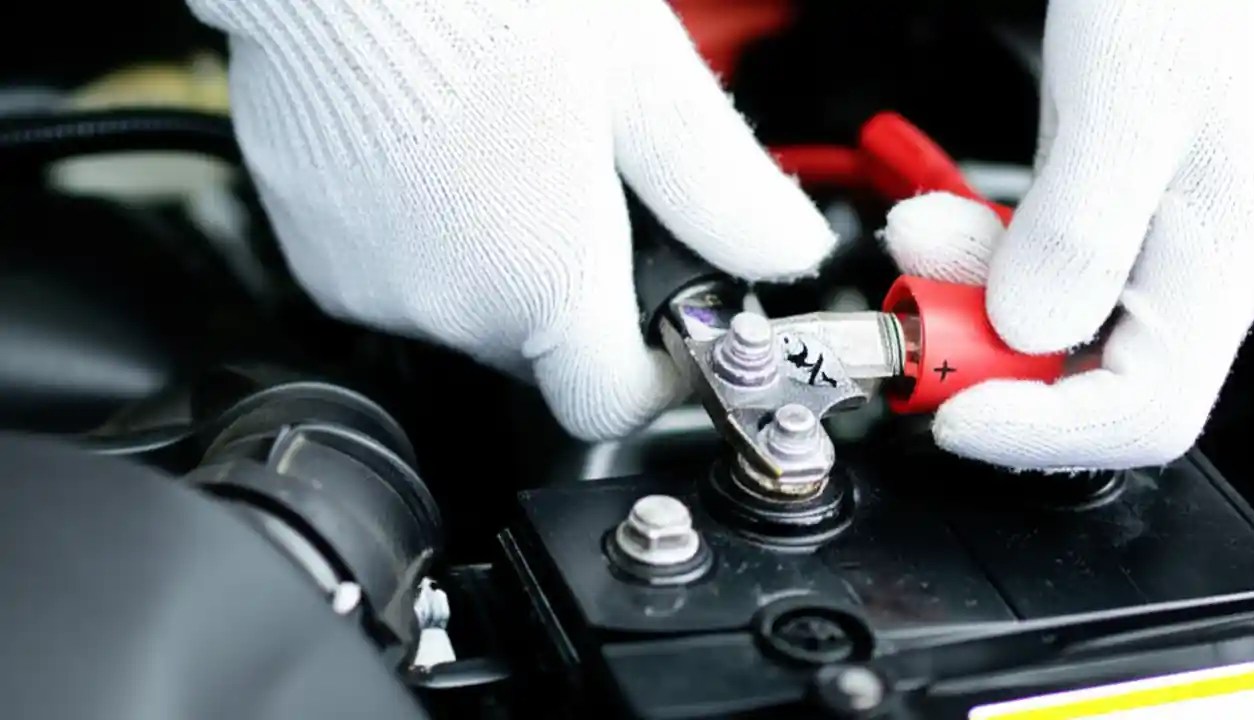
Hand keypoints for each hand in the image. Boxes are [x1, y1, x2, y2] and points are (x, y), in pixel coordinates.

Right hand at [185, 0, 834, 439]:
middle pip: (545, 354)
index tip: (669, 323)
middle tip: (592, 198)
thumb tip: (785, 252)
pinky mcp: (316, 257)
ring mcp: (372, 286)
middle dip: (581, 298)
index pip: (612, 405)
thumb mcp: (639, 76)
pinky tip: (437, 155)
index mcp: (541, 278)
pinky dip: (431, 239)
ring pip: (471, 312)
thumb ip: (719, 186)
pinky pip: (400, 278)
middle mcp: (447, 307)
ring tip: (506, 154)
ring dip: (504, 262)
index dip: (655, 373)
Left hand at [882, 0, 1253, 471]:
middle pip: (1088, 377)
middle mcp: (1201, 271)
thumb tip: (1023, 335)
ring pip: (1054, 320)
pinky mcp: (1122, 216)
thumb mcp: (1124, 105)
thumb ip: (1076, 233)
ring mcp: (1161, 247)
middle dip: (983, 354)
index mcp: (1226, 265)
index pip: (1141, 415)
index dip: (1033, 431)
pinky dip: (984, 256)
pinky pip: (1048, 269)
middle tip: (915, 312)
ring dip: (969, 296)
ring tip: (918, 239)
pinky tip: (944, 222)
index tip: (947, 412)